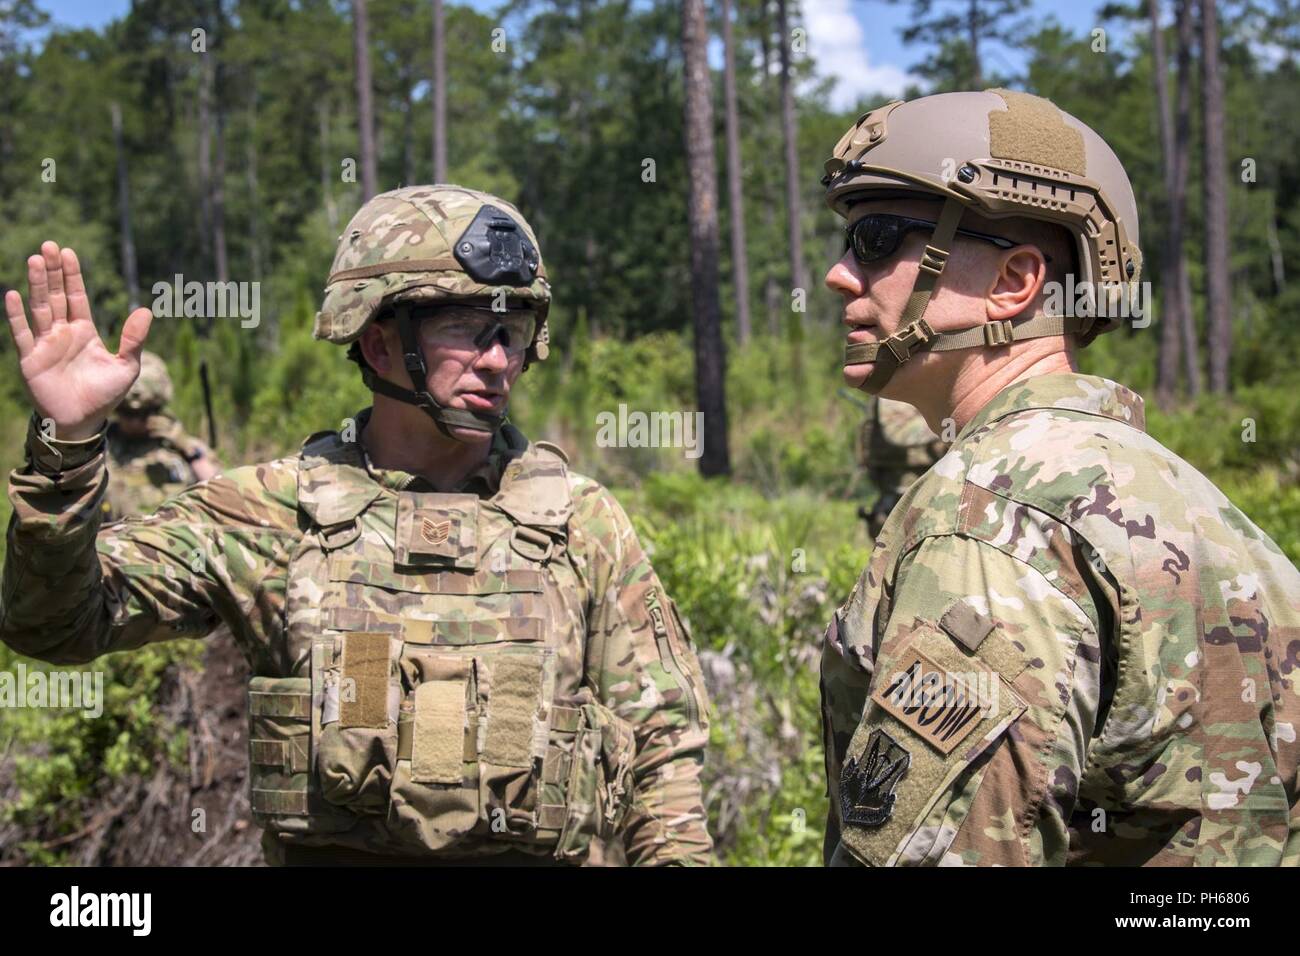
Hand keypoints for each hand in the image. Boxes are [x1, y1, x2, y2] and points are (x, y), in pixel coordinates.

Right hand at [4, 241, 152, 440]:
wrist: (82, 421)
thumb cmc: (105, 395)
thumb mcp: (126, 367)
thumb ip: (134, 340)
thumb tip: (146, 310)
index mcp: (84, 332)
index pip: (76, 297)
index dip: (72, 275)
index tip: (68, 252)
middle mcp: (62, 333)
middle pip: (55, 296)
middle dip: (52, 272)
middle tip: (48, 245)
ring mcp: (45, 344)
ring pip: (39, 308)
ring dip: (36, 285)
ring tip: (35, 260)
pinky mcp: (31, 359)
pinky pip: (22, 333)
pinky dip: (17, 315)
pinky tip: (13, 295)